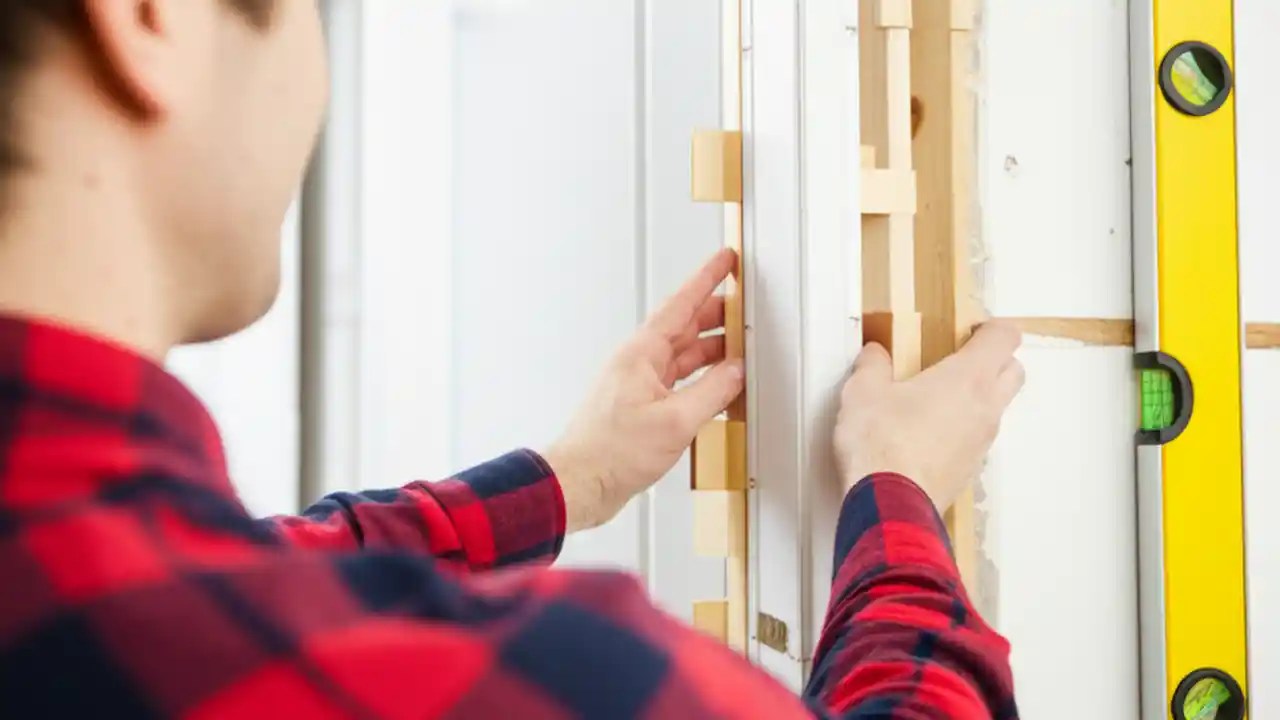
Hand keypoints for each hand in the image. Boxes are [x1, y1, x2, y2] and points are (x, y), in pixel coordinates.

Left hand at [544, 249, 745, 531]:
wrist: (581, 483)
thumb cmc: (609, 452)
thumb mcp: (675, 421)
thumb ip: (712, 393)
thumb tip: (735, 372)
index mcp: (641, 353)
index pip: (680, 304)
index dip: (706, 279)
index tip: (724, 261)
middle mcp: (639, 364)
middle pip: (684, 329)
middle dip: (716, 315)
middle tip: (744, 307)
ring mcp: (640, 387)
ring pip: (683, 358)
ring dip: (712, 351)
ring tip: (740, 347)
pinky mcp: (642, 410)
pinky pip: (679, 384)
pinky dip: (702, 382)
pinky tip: (718, 389)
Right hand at [834, 320, 1024, 510]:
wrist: (889, 504)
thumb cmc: (882, 443)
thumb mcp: (863, 392)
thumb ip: (872, 365)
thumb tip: (875, 354)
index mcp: (968, 377)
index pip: (1006, 337)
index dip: (992, 328)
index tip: (969, 329)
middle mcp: (986, 407)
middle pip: (1014, 371)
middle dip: (995, 360)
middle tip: (959, 359)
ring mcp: (983, 441)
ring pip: (998, 407)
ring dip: (978, 397)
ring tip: (936, 398)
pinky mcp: (971, 468)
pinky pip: (978, 437)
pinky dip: (963, 428)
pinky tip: (928, 433)